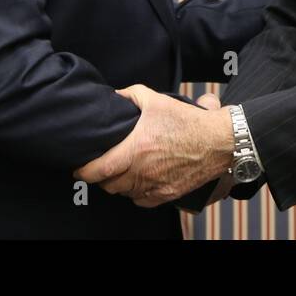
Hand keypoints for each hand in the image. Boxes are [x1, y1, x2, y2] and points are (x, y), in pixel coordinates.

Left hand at [75, 85, 232, 207]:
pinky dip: (135, 194)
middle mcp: (143, 172)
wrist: (217, 141)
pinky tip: (138, 182)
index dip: (83, 172)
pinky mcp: (168, 194)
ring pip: (125, 193)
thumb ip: (131, 95)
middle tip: (99, 168)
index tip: (78, 168)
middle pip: (108, 185)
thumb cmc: (187, 121)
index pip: (99, 170)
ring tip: (119, 172)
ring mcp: (155, 186)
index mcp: (136, 150)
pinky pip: (142, 201)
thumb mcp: (156, 100)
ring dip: (118, 185)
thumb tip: (115, 96)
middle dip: (100, 178)